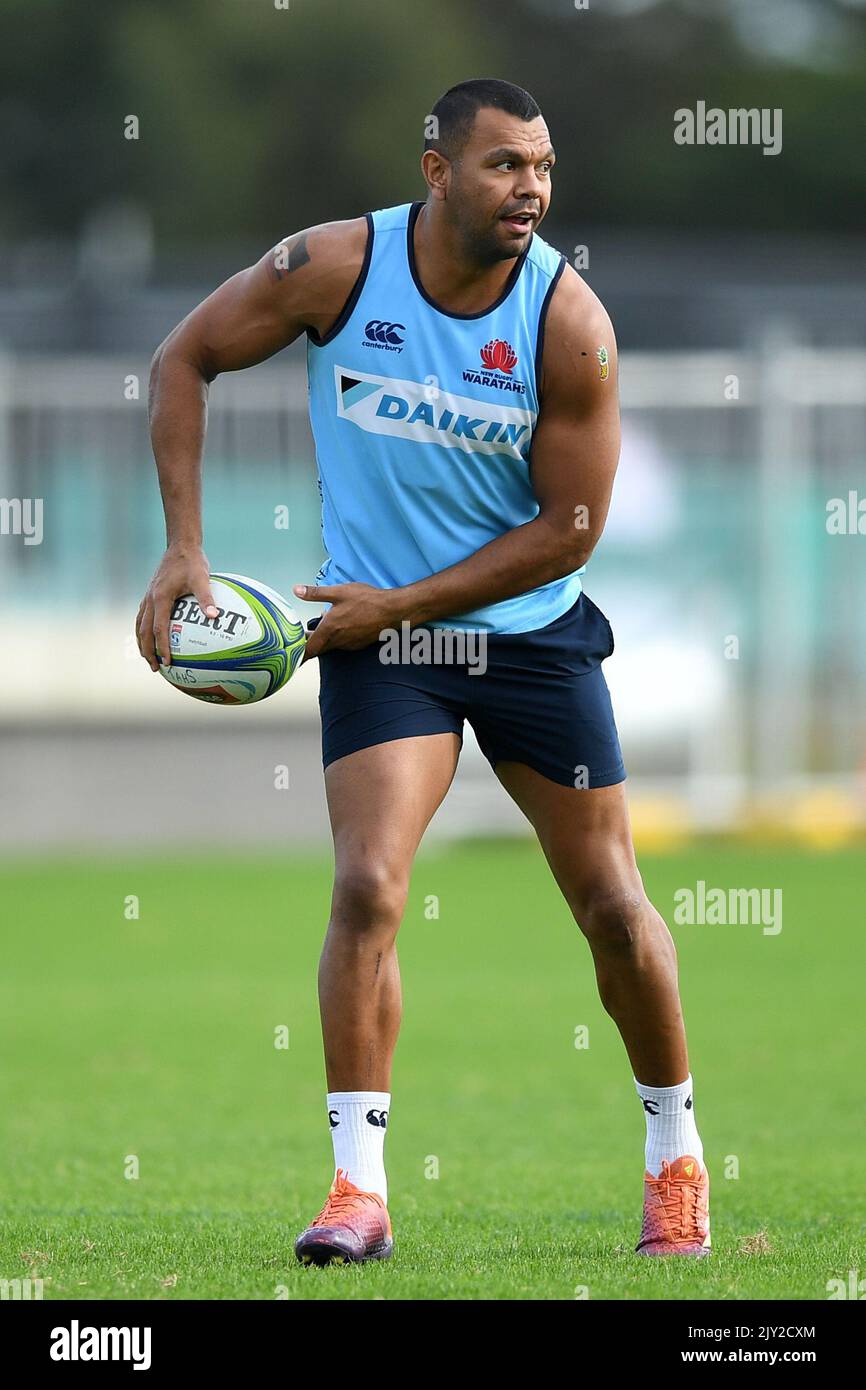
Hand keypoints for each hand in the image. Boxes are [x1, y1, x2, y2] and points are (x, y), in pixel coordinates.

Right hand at [136, 546, 216, 670]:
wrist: (180, 546)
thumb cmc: (193, 562)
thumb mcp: (202, 579)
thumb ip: (207, 598)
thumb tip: (215, 617)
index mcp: (161, 598)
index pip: (159, 628)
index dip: (162, 647)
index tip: (167, 662)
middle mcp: (150, 599)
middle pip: (144, 631)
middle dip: (148, 651)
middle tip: (155, 668)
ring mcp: (147, 597)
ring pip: (139, 625)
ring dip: (142, 643)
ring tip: (148, 658)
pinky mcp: (150, 594)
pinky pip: (143, 617)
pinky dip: (143, 631)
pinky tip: (150, 639)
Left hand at [293, 583, 404, 659]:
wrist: (393, 611)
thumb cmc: (367, 600)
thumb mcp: (338, 592)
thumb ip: (315, 593)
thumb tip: (296, 590)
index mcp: (329, 629)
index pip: (308, 649)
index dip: (297, 655)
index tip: (289, 656)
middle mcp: (338, 641)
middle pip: (318, 649)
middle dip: (307, 645)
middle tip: (298, 639)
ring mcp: (349, 644)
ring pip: (330, 646)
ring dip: (322, 641)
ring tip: (316, 630)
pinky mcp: (358, 644)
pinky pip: (342, 644)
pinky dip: (336, 638)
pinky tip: (338, 627)